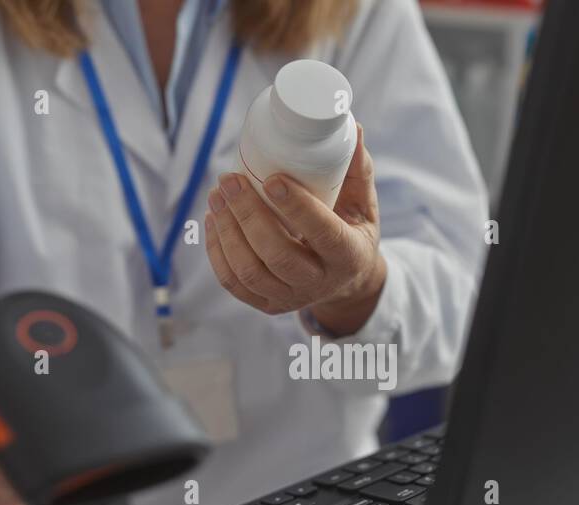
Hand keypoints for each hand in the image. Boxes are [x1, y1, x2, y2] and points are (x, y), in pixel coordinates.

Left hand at [204, 123, 385, 335]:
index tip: (272, 178)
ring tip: (217, 195)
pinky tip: (214, 220)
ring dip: (227, 231)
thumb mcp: (364, 204)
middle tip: (229, 180)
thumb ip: (357, 168)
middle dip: (247, 215)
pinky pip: (234, 283)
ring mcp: (290, 298)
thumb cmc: (353, 230)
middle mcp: (320, 283)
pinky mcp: (267, 304)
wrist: (346, 281)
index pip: (324, 234)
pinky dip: (217, 251)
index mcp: (349, 256)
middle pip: (277, 255)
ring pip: (249, 271)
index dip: (297, 208)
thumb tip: (350, 126)